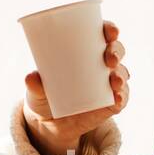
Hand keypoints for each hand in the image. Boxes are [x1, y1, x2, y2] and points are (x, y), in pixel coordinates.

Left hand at [23, 20, 129, 154]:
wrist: (50, 125)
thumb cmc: (44, 96)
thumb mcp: (36, 90)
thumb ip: (33, 84)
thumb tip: (31, 77)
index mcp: (86, 51)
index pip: (103, 34)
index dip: (110, 29)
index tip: (110, 31)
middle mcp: (102, 65)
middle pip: (117, 51)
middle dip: (117, 51)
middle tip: (109, 58)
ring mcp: (108, 85)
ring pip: (121, 74)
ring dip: (121, 74)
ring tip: (114, 80)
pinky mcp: (110, 105)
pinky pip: (121, 99)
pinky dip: (122, 97)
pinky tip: (118, 98)